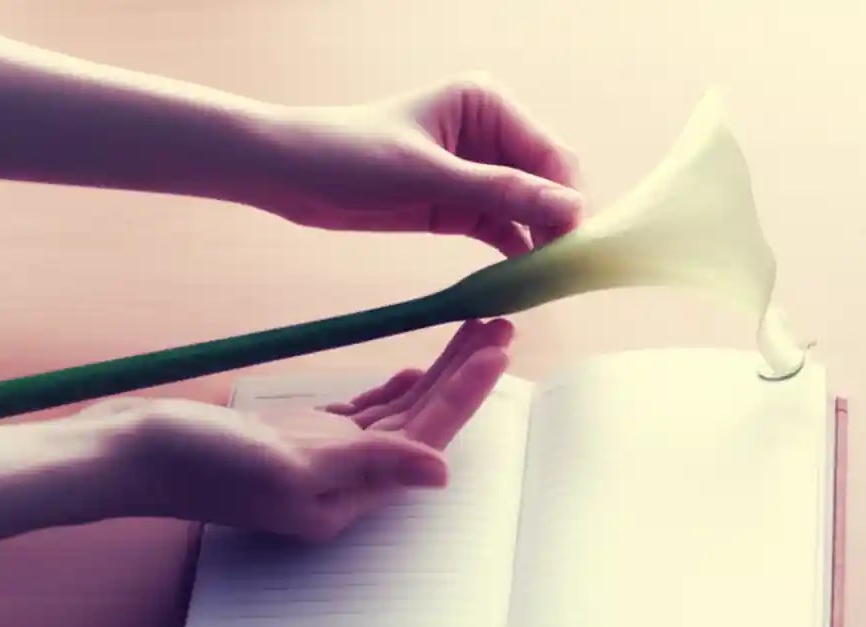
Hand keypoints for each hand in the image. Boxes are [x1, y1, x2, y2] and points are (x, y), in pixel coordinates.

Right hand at [78, 320, 512, 540]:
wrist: (128, 454)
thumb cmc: (197, 462)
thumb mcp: (286, 465)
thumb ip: (367, 466)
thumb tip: (442, 473)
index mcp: (352, 493)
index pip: (428, 435)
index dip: (467, 391)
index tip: (498, 347)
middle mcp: (349, 480)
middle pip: (425, 420)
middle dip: (465, 374)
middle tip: (501, 324)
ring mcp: (327, 457)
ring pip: (402, 412)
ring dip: (439, 372)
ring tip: (473, 332)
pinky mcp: (304, 437)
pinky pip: (368, 413)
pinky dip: (396, 388)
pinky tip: (416, 365)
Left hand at [251, 74, 582, 256]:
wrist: (288, 175)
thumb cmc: (349, 156)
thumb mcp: (429, 176)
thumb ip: (502, 192)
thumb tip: (570, 209)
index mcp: (488, 105)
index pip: (550, 154)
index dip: (567, 198)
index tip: (577, 244)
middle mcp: (491, 133)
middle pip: (547, 184)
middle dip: (557, 223)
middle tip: (564, 271)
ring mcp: (478, 171)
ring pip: (530, 211)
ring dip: (540, 242)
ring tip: (548, 282)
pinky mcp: (461, 206)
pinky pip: (503, 230)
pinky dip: (514, 253)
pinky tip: (522, 281)